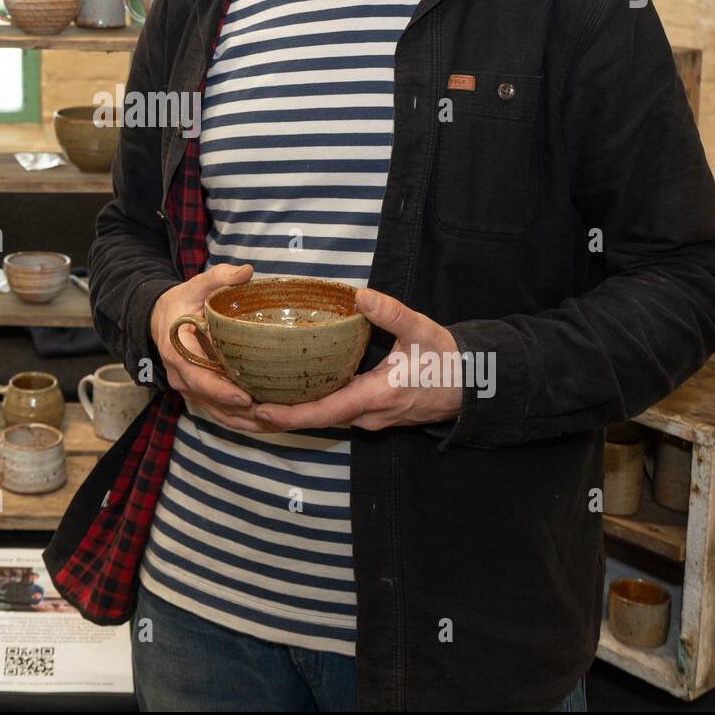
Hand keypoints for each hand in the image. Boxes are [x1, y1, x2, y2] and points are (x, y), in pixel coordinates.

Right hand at [149, 262, 279, 431]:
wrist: (158, 320)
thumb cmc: (181, 303)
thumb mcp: (196, 286)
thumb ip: (220, 277)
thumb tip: (247, 271)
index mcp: (178, 352)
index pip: (198, 377)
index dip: (220, 391)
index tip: (245, 398)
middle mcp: (182, 377)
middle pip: (213, 404)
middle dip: (243, 414)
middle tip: (276, 416)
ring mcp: (191, 389)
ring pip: (219, 415)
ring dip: (247, 423)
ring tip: (280, 423)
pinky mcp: (201, 395)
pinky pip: (222, 413)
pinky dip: (244, 421)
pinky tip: (272, 422)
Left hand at [253, 286, 463, 431]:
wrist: (472, 386)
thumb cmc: (446, 359)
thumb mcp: (422, 331)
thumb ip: (392, 313)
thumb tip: (361, 295)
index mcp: (376, 396)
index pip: (326, 412)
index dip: (292, 414)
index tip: (261, 410)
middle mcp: (368, 414)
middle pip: (316, 418)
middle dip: (280, 414)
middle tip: (242, 401)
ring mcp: (369, 417)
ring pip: (324, 417)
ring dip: (292, 411)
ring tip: (255, 396)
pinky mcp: (370, 412)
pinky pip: (333, 412)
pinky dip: (309, 405)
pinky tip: (289, 389)